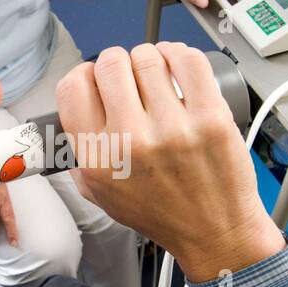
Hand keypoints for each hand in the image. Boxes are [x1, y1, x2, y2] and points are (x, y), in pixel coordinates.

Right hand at [56, 42, 283, 283]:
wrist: (214, 232)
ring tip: (157, 75)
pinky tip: (178, 66)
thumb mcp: (101, 195)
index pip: (73, 88)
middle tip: (130, 79)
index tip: (97, 81)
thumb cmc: (162, 214)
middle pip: (109, 64)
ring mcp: (173, 128)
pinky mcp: (210, 117)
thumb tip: (73, 110)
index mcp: (99, 159)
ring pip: (147, 57)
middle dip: (118, 64)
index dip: (84, 76)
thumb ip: (79, 154)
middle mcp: (131, 141)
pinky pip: (188, 60)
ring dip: (150, 59)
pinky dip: (180, 54)